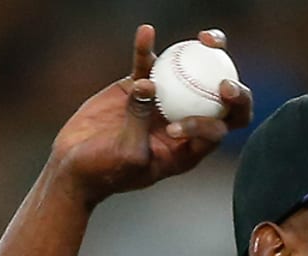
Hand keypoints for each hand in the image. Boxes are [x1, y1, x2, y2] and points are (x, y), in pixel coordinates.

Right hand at [48, 25, 252, 206]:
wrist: (75, 165)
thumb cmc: (105, 171)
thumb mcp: (128, 153)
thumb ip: (140, 121)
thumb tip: (150, 83)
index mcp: (189, 148)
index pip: (218, 129)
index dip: (225, 114)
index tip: (203, 104)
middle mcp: (182, 122)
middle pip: (219, 101)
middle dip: (233, 87)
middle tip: (225, 76)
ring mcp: (162, 102)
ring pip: (189, 75)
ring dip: (200, 54)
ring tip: (205, 38)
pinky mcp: (138, 87)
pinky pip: (146, 64)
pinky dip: (146, 49)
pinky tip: (146, 32)